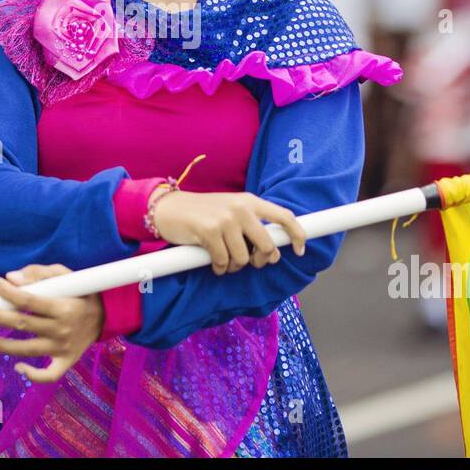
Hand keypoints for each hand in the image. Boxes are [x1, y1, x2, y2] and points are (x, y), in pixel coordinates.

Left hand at [0, 264, 101, 382]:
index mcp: (64, 306)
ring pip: (27, 349)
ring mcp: (63, 348)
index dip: (9, 292)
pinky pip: (48, 375)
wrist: (106, 317)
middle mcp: (63, 329)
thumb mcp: (67, 276)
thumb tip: (11, 278)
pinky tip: (16, 366)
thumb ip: (40, 274)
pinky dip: (33, 375)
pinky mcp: (66, 361)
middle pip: (23, 324)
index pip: (30, 300)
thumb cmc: (81, 292)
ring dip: (0, 345)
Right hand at [149, 188, 306, 274]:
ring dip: (234, 266)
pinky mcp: (209, 232)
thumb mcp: (230, 211)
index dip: (297, 234)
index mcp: (250, 201)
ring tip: (223, 259)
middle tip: (250, 262)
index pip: (284, 216)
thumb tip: (272, 251)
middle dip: (260, 261)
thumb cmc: (202, 214)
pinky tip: (212, 263)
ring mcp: (225, 219)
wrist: (169, 209)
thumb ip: (251, 224)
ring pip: (244, 259)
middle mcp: (241, 208)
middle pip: (267, 246)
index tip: (300, 250)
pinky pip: (223, 262)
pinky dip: (218, 268)